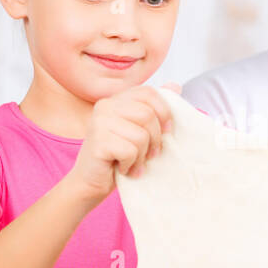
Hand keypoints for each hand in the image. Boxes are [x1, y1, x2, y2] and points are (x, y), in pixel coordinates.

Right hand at [66, 84, 176, 202]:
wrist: (91, 182)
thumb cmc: (118, 157)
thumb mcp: (140, 130)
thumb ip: (155, 108)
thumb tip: (175, 85)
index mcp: (117, 99)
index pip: (149, 93)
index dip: (164, 112)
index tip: (166, 132)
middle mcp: (106, 106)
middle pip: (148, 115)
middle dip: (155, 140)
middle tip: (148, 154)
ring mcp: (99, 122)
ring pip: (141, 135)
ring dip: (142, 156)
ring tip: (133, 163)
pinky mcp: (98, 141)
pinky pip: (130, 151)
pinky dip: (131, 165)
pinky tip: (123, 168)